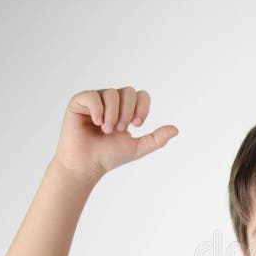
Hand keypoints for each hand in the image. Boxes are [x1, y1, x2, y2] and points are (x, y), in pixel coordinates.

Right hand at [53, 86, 178, 181]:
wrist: (88, 164)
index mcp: (126, 109)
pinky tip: (97, 123)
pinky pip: (92, 96)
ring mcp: (95, 100)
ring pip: (112, 93)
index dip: (142, 107)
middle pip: (128, 91)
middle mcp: (111, 101)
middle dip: (128, 111)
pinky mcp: (79, 103)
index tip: (136, 125)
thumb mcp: (138, 148)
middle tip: (120, 129)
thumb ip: (156, 139)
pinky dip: (97, 109)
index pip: (141, 95)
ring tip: (107, 130)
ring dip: (113, 114)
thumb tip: (176, 130)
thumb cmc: (110, 155)